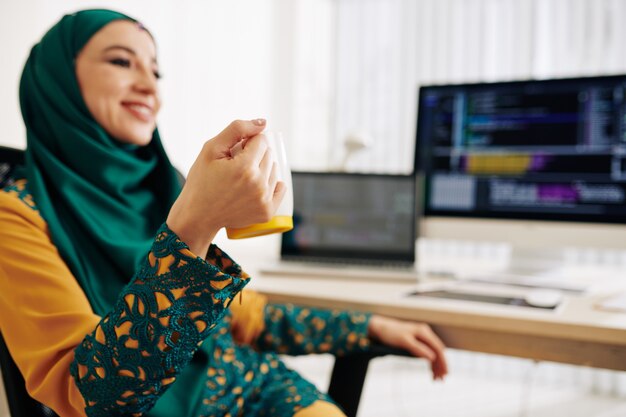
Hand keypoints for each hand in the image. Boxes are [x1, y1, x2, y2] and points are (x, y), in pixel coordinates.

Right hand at [167, 119, 285, 255]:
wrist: (198, 215)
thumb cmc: (202, 181)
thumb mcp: (211, 149)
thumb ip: (237, 129)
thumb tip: (263, 123)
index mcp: (245, 167)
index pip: (261, 140)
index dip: (246, 143)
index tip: (233, 153)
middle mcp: (258, 184)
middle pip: (268, 154)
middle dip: (253, 156)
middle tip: (234, 168)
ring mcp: (264, 200)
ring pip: (273, 169)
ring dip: (260, 169)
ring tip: (240, 179)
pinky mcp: (267, 212)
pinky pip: (280, 188)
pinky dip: (270, 184)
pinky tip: (254, 187)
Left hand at [367, 315, 447, 379]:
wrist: (381, 329)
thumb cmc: (391, 334)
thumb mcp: (404, 342)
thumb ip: (418, 349)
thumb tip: (433, 358)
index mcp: (424, 332)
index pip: (438, 348)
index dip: (443, 361)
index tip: (445, 374)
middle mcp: (425, 333)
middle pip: (438, 351)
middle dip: (441, 365)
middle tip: (441, 380)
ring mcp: (422, 337)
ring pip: (434, 353)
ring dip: (436, 366)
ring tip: (436, 379)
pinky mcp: (418, 342)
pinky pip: (428, 353)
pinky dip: (430, 362)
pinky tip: (431, 372)